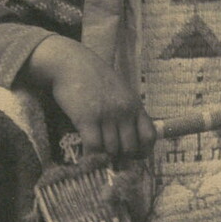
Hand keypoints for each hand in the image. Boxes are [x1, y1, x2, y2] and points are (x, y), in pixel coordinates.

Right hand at [21, 36, 155, 158]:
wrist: (71, 62)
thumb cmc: (93, 77)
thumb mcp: (119, 91)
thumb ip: (127, 112)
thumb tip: (128, 139)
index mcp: (135, 105)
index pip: (149, 136)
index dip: (143, 151)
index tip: (134, 157)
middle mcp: (124, 111)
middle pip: (130, 148)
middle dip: (121, 158)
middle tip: (110, 159)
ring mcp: (106, 115)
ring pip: (112, 150)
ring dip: (104, 157)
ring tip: (96, 156)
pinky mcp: (87, 119)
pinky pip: (94, 147)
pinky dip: (91, 157)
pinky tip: (86, 158)